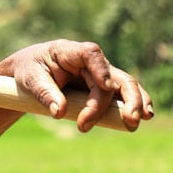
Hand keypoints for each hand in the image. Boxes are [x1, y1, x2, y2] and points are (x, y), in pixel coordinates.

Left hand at [0, 40, 153, 131]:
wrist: (31, 72)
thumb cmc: (29, 71)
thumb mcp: (30, 79)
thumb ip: (44, 93)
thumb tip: (58, 113)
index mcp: (70, 51)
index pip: (91, 53)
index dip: (102, 69)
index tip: (106, 86)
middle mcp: (90, 61)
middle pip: (115, 75)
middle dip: (125, 98)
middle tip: (128, 120)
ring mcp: (99, 74)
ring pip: (124, 86)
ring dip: (134, 103)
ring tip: (136, 121)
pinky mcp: (102, 87)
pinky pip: (121, 95)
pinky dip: (133, 104)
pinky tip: (143, 116)